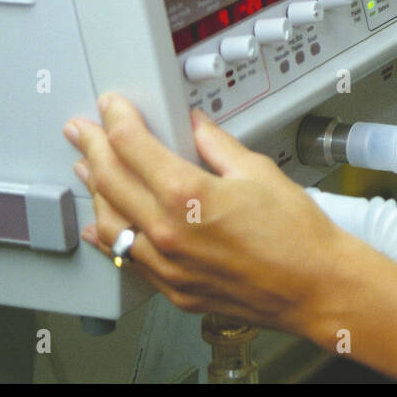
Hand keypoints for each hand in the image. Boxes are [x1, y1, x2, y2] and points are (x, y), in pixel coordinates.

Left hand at [63, 93, 347, 333]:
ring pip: (109, 223)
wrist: (315, 287)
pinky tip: (100, 226)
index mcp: (189, 195)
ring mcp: (167, 265)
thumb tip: (194, 126)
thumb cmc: (297, 236)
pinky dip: (108, 238)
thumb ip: (217, 145)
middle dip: (92, 148)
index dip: (117, 119)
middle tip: (81, 132)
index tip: (112, 107)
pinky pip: (126, 259)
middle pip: (111, 180)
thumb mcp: (258, 172)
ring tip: (87, 170)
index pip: (133, 145)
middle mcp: (169, 232)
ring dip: (94, 192)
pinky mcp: (173, 289)